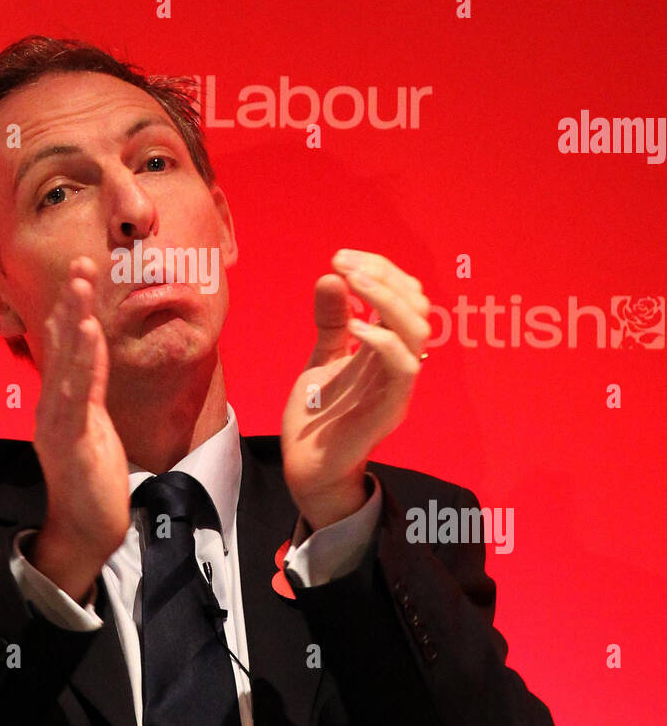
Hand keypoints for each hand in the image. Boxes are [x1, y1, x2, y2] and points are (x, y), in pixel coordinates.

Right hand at [30, 257, 132, 601]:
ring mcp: (58, 421)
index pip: (66, 348)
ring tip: (82, 285)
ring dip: (75, 318)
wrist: (86, 529)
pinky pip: (77, 391)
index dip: (72, 309)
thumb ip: (85, 395)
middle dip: (72, 302)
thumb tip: (87, 366)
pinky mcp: (70, 438)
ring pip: (67, 361)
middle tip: (81, 262)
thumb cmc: (92, 480)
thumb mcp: (91, 427)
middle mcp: (51, 406)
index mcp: (57, 403)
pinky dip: (82, 359)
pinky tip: (89, 332)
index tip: (82, 274)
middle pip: (62, 345)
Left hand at [281, 249, 430, 529]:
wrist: (307, 468)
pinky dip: (381, 338)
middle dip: (384, 275)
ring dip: (385, 297)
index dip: (381, 269)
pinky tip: (353, 325)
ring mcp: (399, 387)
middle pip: (418, 306)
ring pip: (417, 330)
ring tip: (351, 280)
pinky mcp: (390, 408)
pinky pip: (402, 366)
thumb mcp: (323, 358)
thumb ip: (332, 321)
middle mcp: (401, 364)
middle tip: (343, 262)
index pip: (406, 296)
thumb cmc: (318, 417)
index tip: (342, 257)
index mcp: (390, 349)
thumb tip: (332, 276)